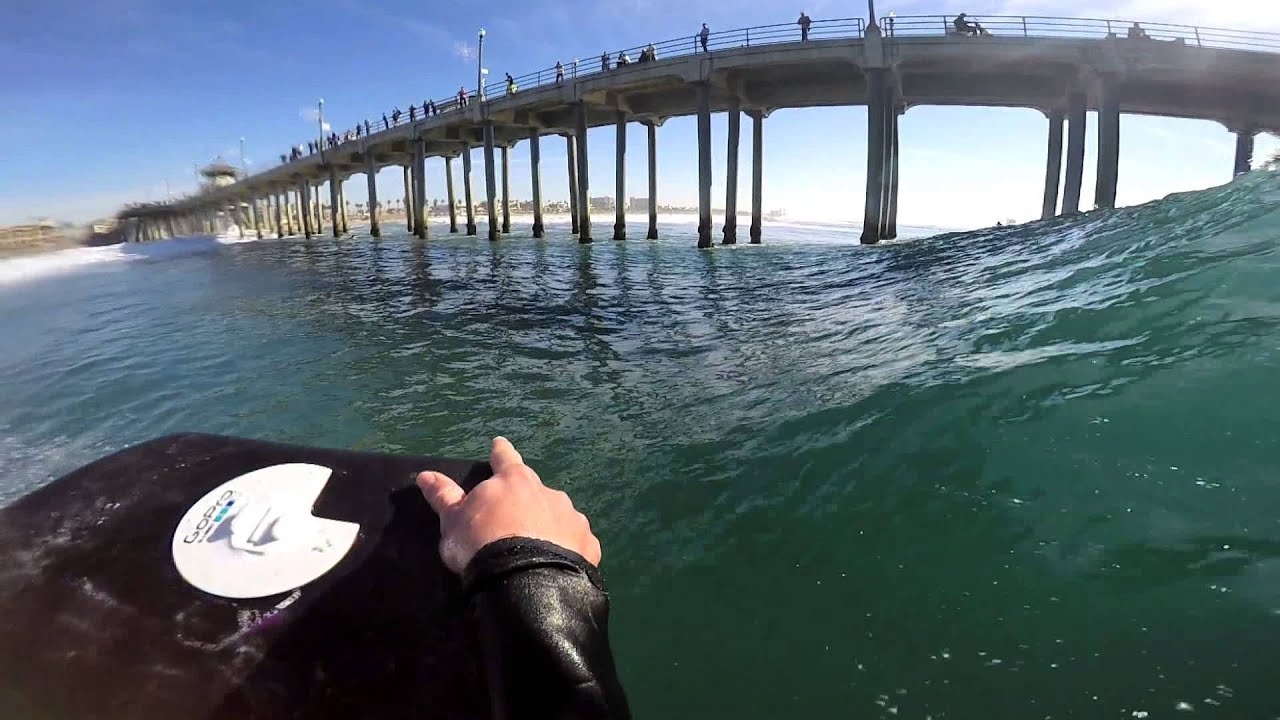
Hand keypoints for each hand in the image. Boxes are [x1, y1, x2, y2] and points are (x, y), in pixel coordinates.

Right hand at [417, 437, 601, 573]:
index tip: (500, 444)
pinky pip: (575, 541)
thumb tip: (425, 474)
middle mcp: (548, 492)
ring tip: (537, 545)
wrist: (524, 583)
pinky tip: (560, 562)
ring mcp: (571, 517)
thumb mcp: (453, 521)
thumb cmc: (481, 545)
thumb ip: (443, 496)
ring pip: (558, 514)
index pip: (505, 458)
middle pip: (535, 489)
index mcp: (514, 481)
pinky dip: (567, 546)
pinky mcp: (587, 543)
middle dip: (526, 498)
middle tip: (515, 516)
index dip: (501, 452)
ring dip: (548, 523)